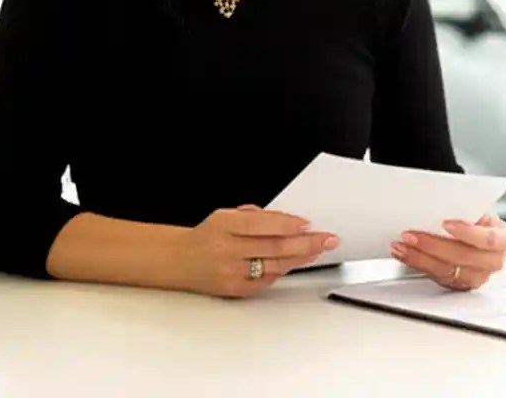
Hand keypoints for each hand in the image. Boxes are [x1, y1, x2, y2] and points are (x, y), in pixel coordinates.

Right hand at [174, 205, 337, 297]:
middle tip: (327, 240)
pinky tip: (295, 263)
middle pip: (274, 247)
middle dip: (306, 243)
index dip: (289, 224)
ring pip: (275, 265)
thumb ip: (256, 217)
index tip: (308, 224)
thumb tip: (290, 222)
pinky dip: (283, 270)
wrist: (178, 261)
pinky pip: (267, 280)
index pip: (263, 224)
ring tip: (318, 251)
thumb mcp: (226, 216)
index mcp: (225, 225)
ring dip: (301, 258)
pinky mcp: (235, 289)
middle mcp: (227, 250)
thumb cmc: (206, 236)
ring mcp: (231, 272)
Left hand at [389, 214, 505, 290]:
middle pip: (464, 257)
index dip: (467, 233)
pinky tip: (403, 253)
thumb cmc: (473, 217)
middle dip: (434, 244)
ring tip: (402, 244)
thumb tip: (441, 201)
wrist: (470, 231)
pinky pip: (435, 276)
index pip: (489, 239)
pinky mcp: (457, 284)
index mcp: (504, 238)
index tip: (445, 223)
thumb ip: (465, 208)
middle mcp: (493, 261)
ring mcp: (475, 276)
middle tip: (411, 234)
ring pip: (446, 270)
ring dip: (419, 256)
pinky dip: (416, 263)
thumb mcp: (475, 209)